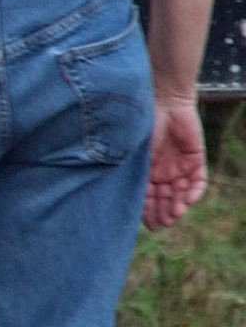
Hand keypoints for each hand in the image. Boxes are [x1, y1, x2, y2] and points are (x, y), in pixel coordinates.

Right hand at [144, 94, 206, 230]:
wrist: (163, 101)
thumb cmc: (142, 125)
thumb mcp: (135, 155)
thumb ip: (135, 175)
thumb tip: (128, 199)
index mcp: (145, 171)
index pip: (147, 197)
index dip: (147, 212)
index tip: (147, 224)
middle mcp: (163, 171)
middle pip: (165, 198)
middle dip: (163, 212)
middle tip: (163, 223)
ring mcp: (180, 166)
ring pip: (181, 192)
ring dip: (178, 204)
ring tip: (175, 214)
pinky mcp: (195, 159)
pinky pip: (199, 181)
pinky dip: (194, 192)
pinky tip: (188, 200)